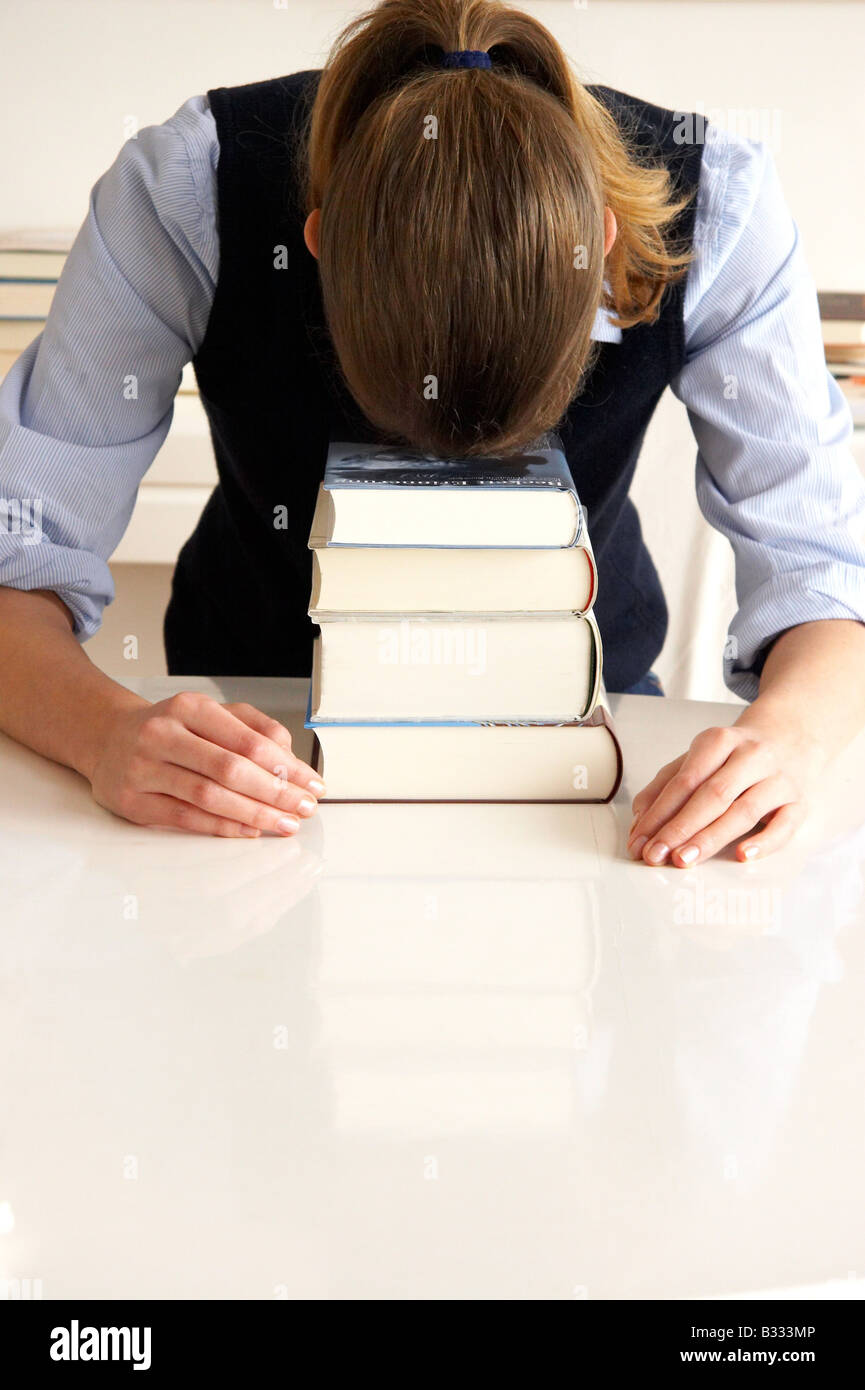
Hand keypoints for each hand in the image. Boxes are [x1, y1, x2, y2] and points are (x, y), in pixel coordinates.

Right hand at [88, 692, 324, 837]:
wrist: (108, 740)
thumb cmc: (171, 730)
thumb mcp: (211, 715)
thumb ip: (255, 728)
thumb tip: (291, 759)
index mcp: (189, 707)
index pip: (248, 740)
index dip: (286, 767)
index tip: (312, 783)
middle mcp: (162, 734)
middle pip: (230, 769)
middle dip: (275, 793)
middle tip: (303, 808)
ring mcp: (143, 768)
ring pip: (209, 796)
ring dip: (254, 814)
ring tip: (284, 823)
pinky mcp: (132, 801)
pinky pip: (185, 818)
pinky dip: (222, 827)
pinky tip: (249, 831)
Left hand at [626, 710, 827, 867]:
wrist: (791, 737)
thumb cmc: (735, 756)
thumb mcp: (698, 758)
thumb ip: (665, 785)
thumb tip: (640, 818)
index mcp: (720, 741)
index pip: (685, 780)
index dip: (659, 812)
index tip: (639, 840)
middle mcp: (752, 756)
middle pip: (713, 795)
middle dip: (680, 828)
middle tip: (656, 854)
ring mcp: (779, 779)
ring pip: (744, 811)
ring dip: (711, 838)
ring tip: (684, 859)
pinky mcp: (799, 802)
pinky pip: (785, 825)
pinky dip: (764, 842)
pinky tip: (741, 855)